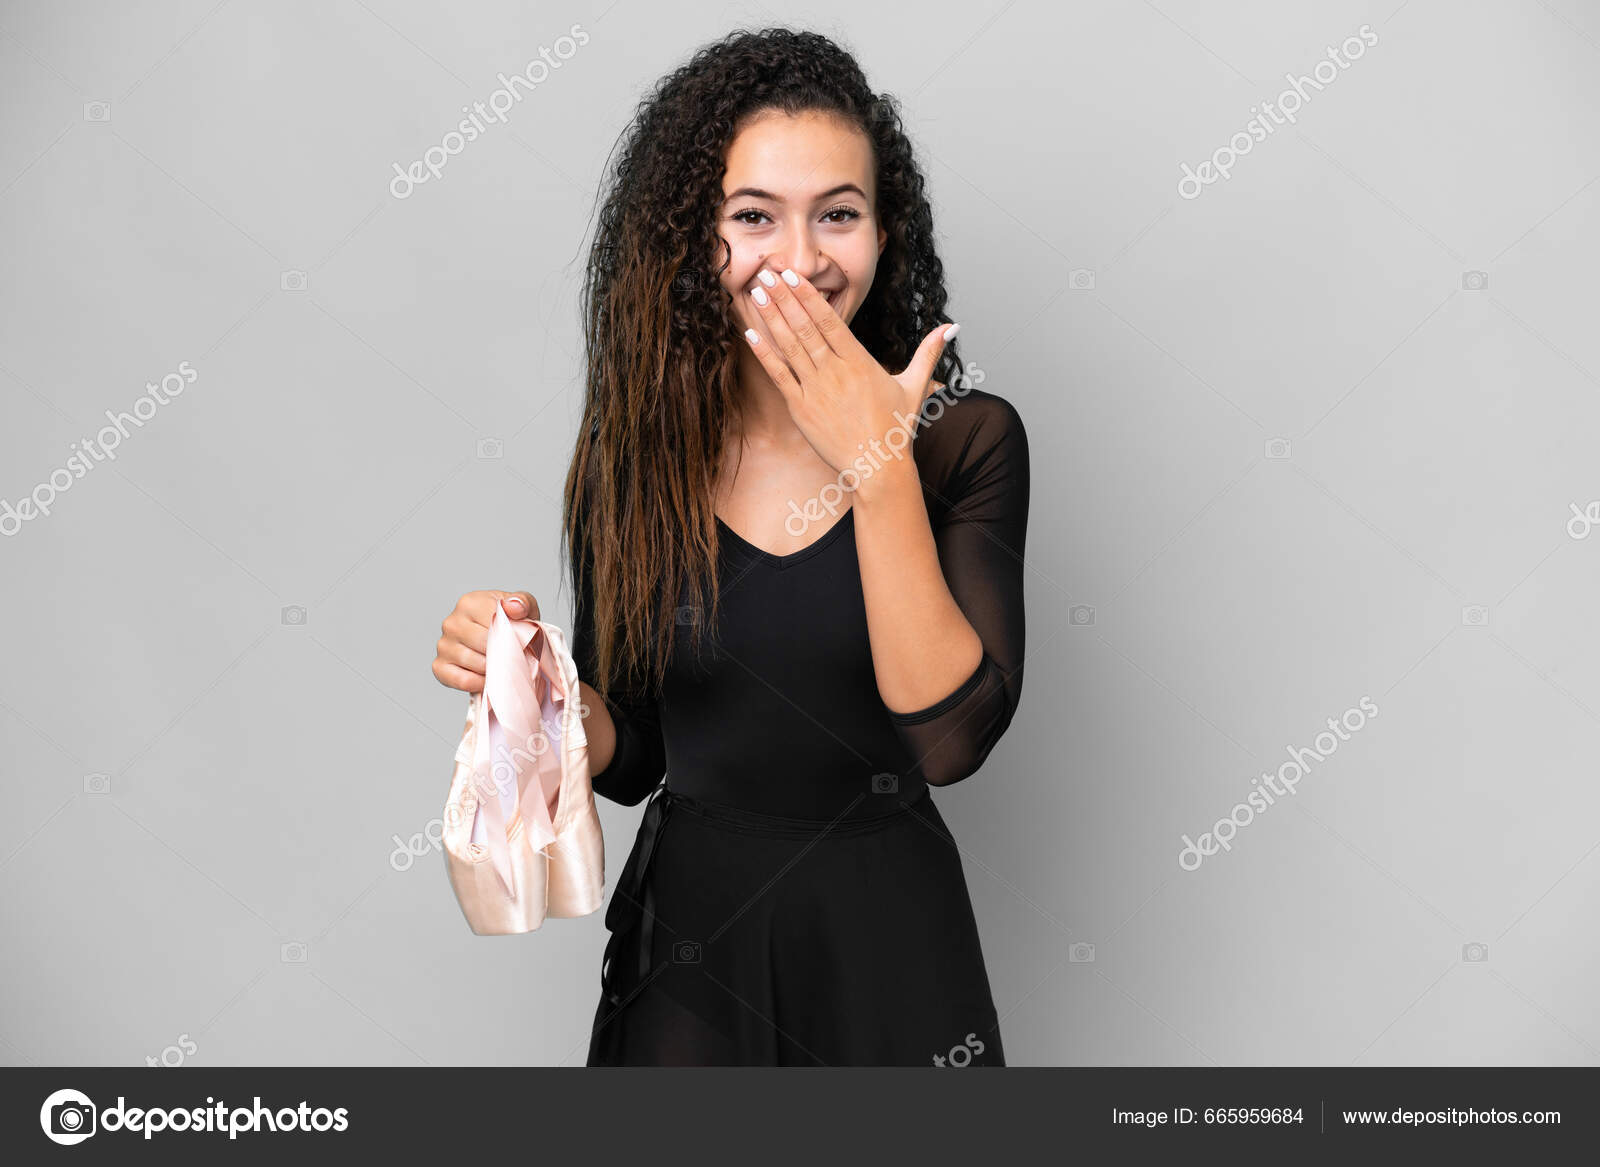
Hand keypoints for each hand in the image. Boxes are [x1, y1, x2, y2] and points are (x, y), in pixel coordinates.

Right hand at [432, 589, 538, 692]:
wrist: (502, 640)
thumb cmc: (512, 622)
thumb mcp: (525, 606)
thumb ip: (523, 602)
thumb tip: (514, 607)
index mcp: (469, 603)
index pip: (494, 623)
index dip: (512, 635)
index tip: (522, 640)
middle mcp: (452, 622)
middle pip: (484, 644)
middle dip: (504, 653)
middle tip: (516, 657)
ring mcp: (443, 645)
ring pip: (475, 663)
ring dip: (494, 669)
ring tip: (504, 666)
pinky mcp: (440, 666)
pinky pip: (462, 680)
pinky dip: (479, 683)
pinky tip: (488, 677)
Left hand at [735, 265, 956, 479]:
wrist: (877, 468)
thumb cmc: (895, 429)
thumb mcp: (916, 386)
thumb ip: (929, 352)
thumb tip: (952, 327)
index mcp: (860, 362)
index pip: (830, 320)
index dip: (808, 296)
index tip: (793, 275)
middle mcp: (836, 372)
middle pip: (805, 327)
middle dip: (784, 298)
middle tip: (766, 273)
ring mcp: (816, 390)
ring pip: (790, 346)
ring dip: (772, 318)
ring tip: (757, 293)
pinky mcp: (801, 409)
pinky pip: (779, 375)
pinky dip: (765, 353)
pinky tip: (751, 333)